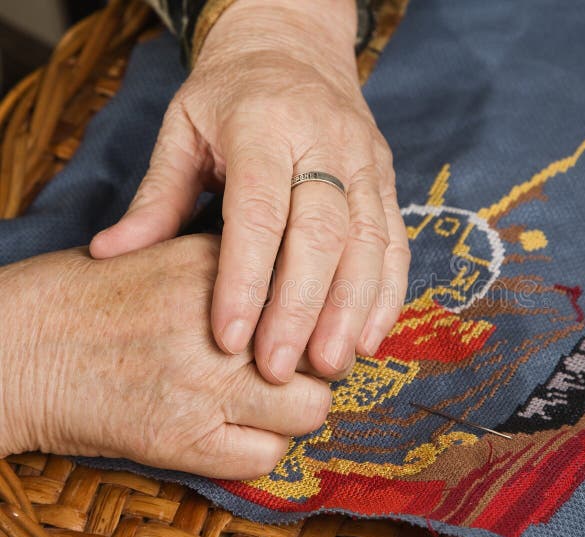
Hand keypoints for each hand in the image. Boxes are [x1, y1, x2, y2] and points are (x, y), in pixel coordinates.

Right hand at [0, 235, 330, 478]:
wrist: (18, 344)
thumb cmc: (95, 296)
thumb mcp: (170, 253)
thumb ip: (238, 270)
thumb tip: (301, 292)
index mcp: (221, 264)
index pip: (315, 292)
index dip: (321, 315)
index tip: (312, 327)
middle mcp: (223, 321)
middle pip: (324, 351)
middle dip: (318, 364)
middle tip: (296, 369)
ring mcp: (205, 382)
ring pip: (311, 407)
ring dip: (298, 409)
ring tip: (269, 404)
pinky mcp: (181, 438)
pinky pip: (267, 456)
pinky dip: (261, 449)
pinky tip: (233, 433)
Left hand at [89, 0, 409, 383]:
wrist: (294, 43)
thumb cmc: (230, 92)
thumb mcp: (182, 129)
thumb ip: (156, 196)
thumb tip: (110, 255)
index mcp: (263, 126)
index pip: (260, 213)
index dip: (246, 279)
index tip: (229, 339)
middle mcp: (324, 142)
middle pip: (323, 234)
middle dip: (303, 308)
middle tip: (279, 368)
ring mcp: (364, 160)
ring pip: (368, 243)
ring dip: (352, 310)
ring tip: (331, 365)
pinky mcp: (386, 178)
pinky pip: (396, 240)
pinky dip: (387, 292)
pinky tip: (370, 336)